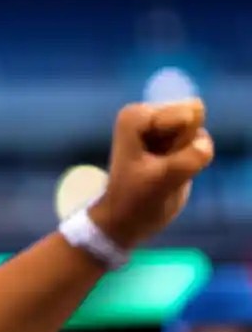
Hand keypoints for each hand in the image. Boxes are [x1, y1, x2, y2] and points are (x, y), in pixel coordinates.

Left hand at [89, 99, 214, 249]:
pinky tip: (171, 170)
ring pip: (199, 133)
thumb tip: (204, 141)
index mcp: (136, 115)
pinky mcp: (173, 139)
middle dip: (185, 146)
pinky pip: (201, 144)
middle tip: (161, 166)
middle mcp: (147, 113)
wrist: (127, 217)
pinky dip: (192, 160)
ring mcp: (161, 125)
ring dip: (188, 154)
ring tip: (164, 169)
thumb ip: (188, 160)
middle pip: (195, 120)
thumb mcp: (162, 182)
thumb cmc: (136, 200)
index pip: (185, 116)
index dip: (179, 145)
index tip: (155, 161)